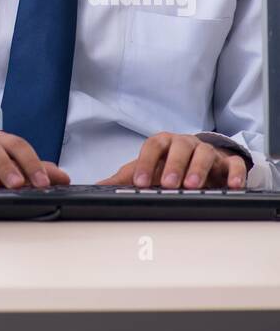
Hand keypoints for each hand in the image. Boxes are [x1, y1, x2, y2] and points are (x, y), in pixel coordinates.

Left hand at [96, 132, 247, 189]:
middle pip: (180, 147)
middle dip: (174, 165)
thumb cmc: (169, 165)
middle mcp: (184, 144)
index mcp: (163, 143)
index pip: (153, 147)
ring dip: (198, 168)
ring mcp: (206, 151)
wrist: (199, 162)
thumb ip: (124, 178)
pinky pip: (233, 164)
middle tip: (168, 184)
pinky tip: (231, 186)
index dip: (146, 163)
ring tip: (193, 186)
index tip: (140, 183)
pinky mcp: (227, 163)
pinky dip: (234, 173)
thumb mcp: (147, 169)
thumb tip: (97, 187)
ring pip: (204, 153)